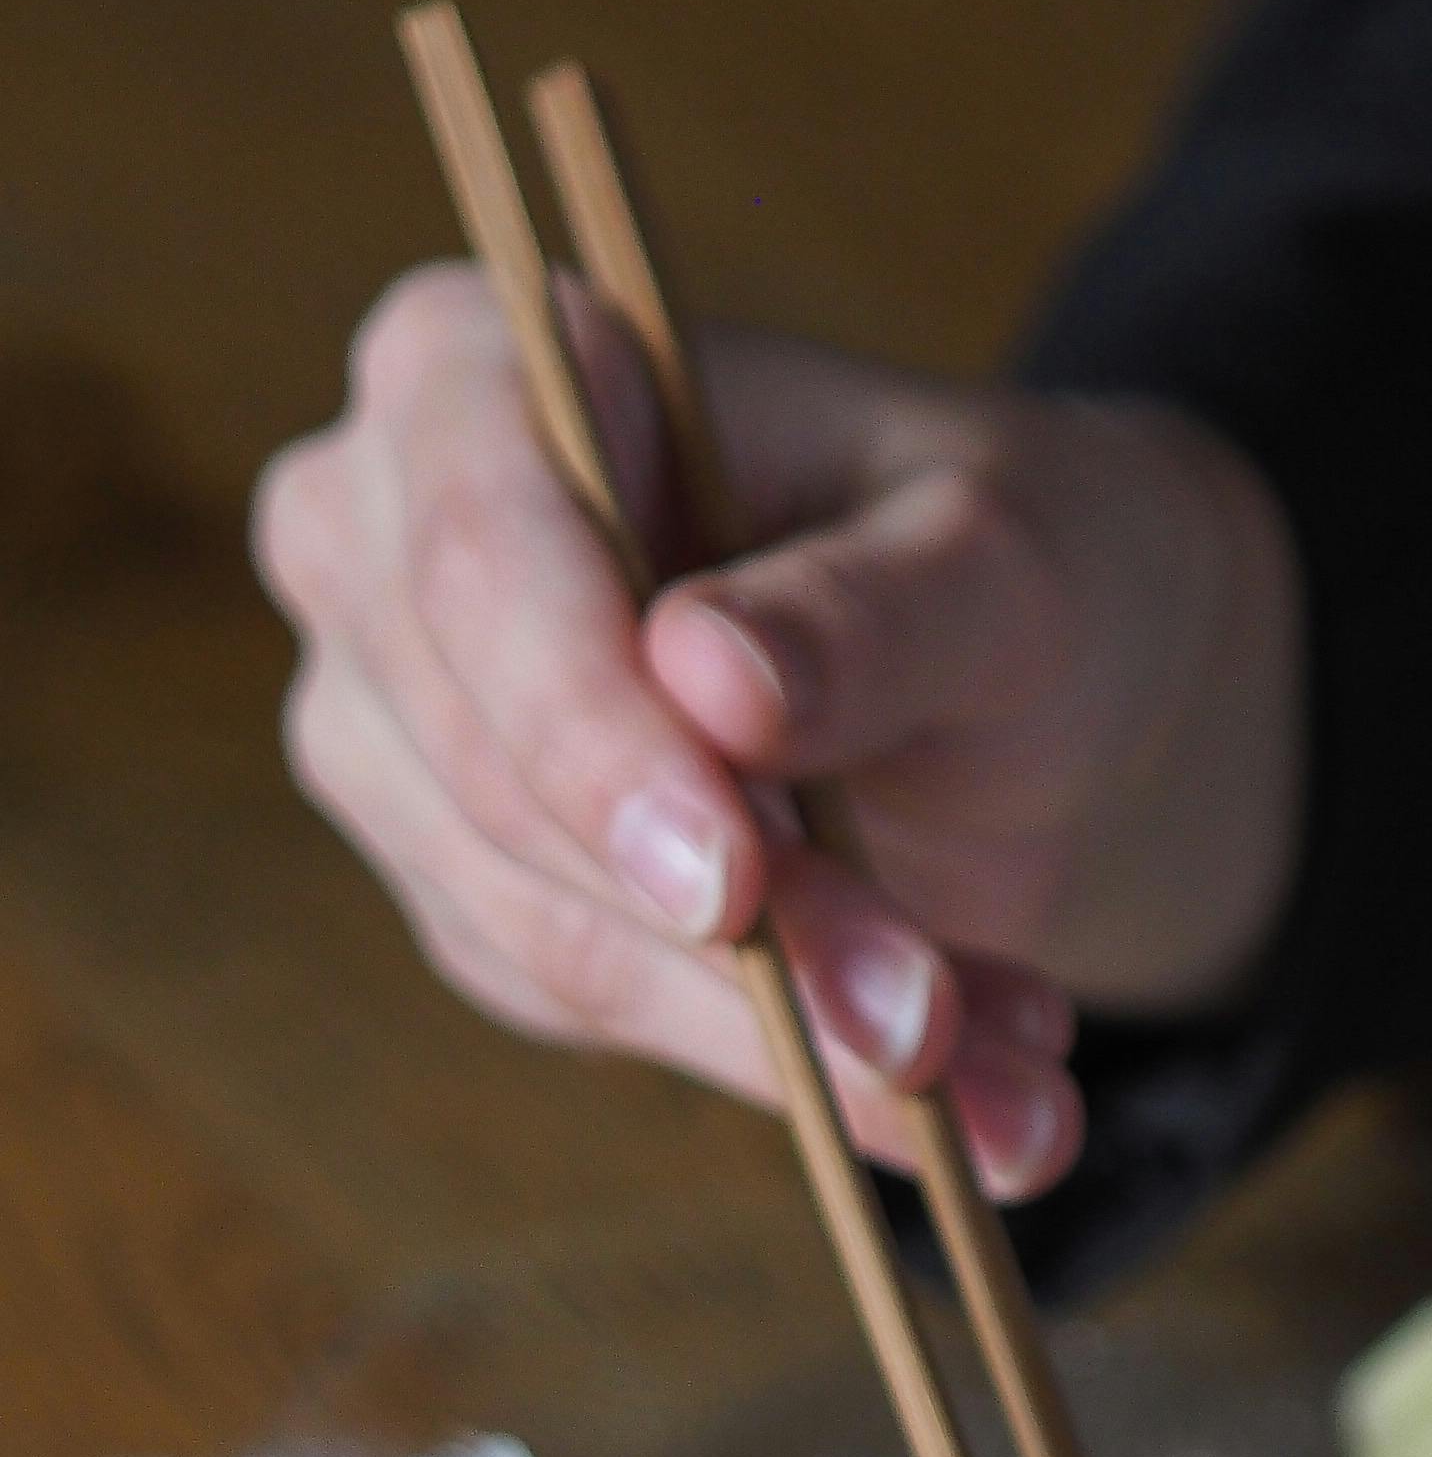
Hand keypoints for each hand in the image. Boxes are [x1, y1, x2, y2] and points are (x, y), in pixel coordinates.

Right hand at [254, 270, 1306, 1196]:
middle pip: (502, 777)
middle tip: (940, 1023)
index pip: (479, 557)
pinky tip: (965, 1084)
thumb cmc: (1000, 558)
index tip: (735, 887)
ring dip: (797, 1034)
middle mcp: (380, 548)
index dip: (593, 735)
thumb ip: (869, 612)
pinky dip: (798, 1069)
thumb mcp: (998, 562)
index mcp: (473, 372)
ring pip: (555, 936)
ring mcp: (405, 738)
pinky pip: (609, 1015)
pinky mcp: (472, 892)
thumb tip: (709, 676)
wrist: (1026, 683)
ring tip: (1008, 1066)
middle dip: (741, 933)